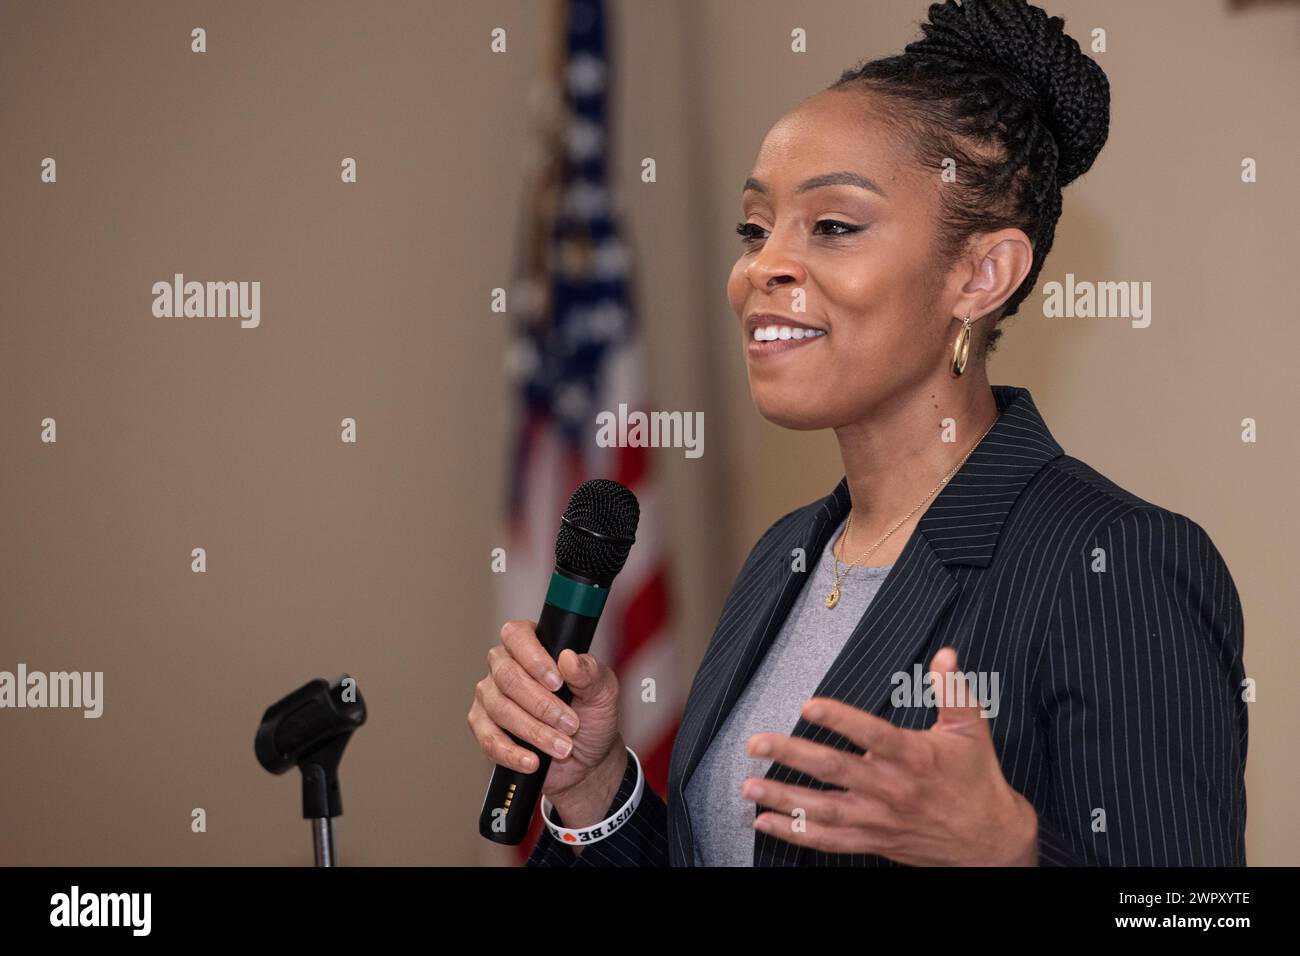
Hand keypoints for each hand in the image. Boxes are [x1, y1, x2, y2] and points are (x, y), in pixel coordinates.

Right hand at [467, 620, 621, 805]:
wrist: (586, 760)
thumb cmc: (592, 716)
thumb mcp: (603, 692)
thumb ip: (590, 673)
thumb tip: (569, 659)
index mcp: (531, 645)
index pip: (516, 635)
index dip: (534, 658)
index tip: (558, 682)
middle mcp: (503, 666)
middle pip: (507, 676)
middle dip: (541, 704)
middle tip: (570, 724)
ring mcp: (490, 697)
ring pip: (500, 709)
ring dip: (535, 731)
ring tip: (564, 747)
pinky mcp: (483, 729)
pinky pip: (489, 739)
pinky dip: (512, 753)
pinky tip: (533, 761)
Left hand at [740, 647, 1038, 865]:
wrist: (991, 843)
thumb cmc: (977, 780)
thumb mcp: (971, 731)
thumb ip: (954, 691)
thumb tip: (944, 654)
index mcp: (914, 757)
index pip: (872, 734)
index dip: (840, 719)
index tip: (808, 706)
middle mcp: (891, 789)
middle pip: (835, 771)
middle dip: (791, 756)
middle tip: (756, 744)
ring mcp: (879, 819)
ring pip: (824, 810)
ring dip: (784, 798)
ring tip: (749, 786)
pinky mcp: (873, 840)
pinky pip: (829, 840)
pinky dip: (796, 834)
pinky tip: (766, 823)